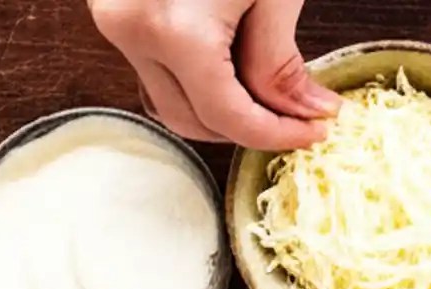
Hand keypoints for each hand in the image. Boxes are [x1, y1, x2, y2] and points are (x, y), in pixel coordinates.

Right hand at [88, 0, 340, 149]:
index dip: (277, 134)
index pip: (227, 117)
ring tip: (271, 91)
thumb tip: (307, 115)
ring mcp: (114, 20)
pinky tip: (234, 63)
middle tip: (300, 115)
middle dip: (248, 127)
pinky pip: (155, 68)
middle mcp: (131, 30)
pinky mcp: (114, 9)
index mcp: (174, 28)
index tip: (317, 131)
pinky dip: (196, 78)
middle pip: (191, 120)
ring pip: (168, 100)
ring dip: (219, 108)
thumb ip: (282, 62)